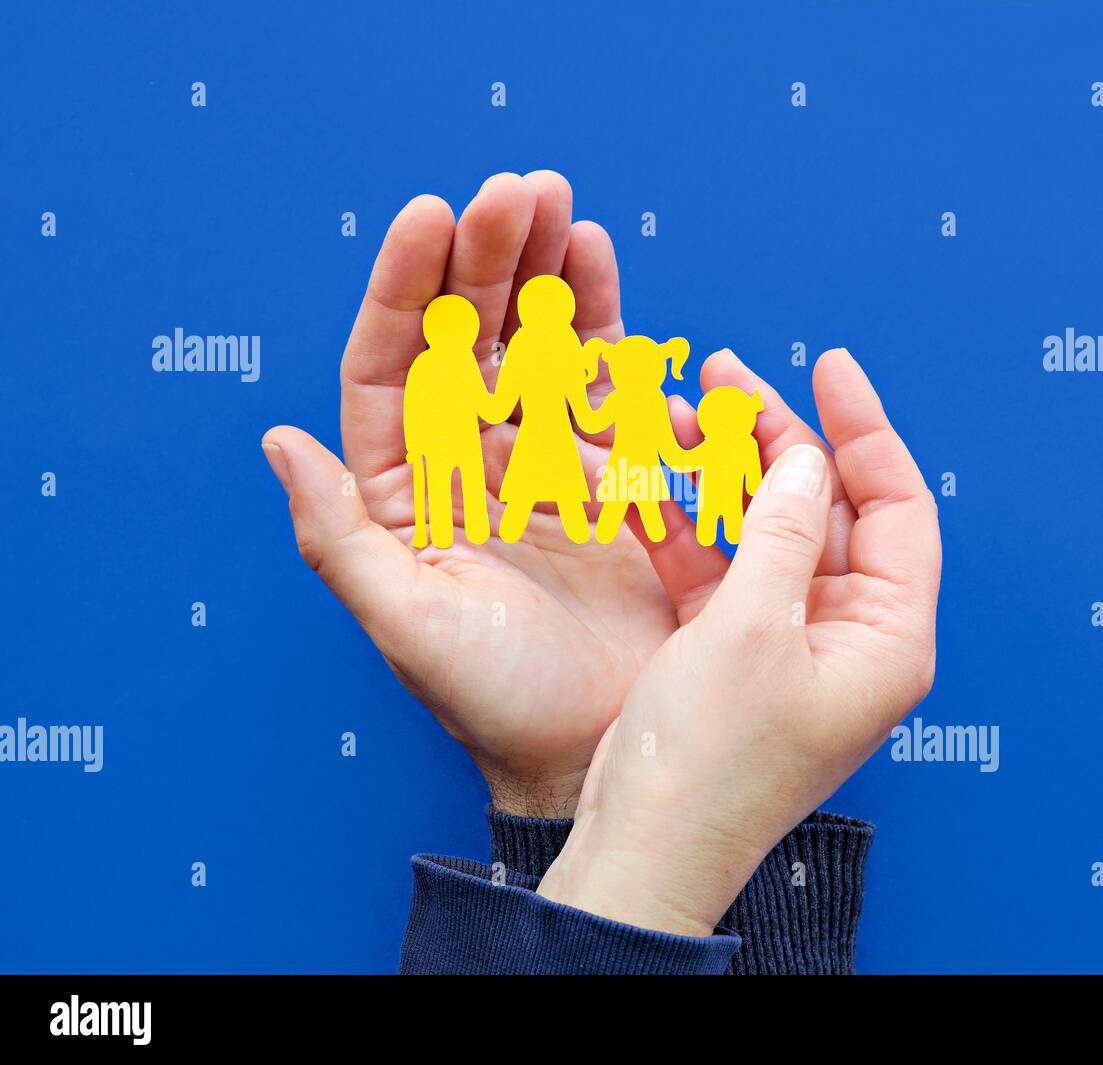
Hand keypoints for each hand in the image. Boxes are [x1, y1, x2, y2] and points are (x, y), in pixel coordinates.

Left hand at [263, 172, 677, 814]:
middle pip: (465, 335)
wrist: (591, 742)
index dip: (405, 288)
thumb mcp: (405, 622)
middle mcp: (465, 459)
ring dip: (543, 271)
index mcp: (401, 488)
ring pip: (532, 341)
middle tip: (516, 191)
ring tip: (557, 204)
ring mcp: (538, 455)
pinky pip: (601, 379)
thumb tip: (278, 441)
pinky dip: (603, 321)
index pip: (389, 366)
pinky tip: (599, 262)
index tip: (430, 216)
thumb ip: (339, 535)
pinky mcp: (607, 466)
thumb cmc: (491, 696)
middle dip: (486, 259)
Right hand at [537, 350, 940, 935]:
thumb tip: (809, 462)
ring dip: (725, 475)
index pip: (898, 508)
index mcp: (886, 638)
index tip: (830, 366)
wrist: (641, 848)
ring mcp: (787, 642)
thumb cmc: (708, 762)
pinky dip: (689, 523)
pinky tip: (652, 480)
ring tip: (680, 416)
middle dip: (778, 442)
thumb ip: (784, 533)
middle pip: (829, 510)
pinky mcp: (733, 651)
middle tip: (728, 380)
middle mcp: (847, 637)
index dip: (866, 430)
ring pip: (768, 531)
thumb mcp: (750, 629)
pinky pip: (722, 565)